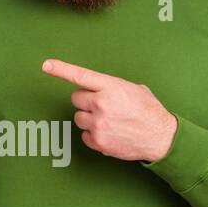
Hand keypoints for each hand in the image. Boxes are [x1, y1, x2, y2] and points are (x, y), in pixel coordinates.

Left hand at [41, 58, 177, 161]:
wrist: (161, 137)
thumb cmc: (149, 111)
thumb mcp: (134, 89)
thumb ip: (112, 87)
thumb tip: (99, 89)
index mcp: (111, 87)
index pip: (80, 76)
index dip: (61, 69)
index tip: (46, 65)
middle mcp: (101, 104)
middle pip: (76, 99)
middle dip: (86, 101)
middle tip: (103, 106)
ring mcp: (98, 124)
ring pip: (78, 118)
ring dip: (89, 118)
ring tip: (109, 121)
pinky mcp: (97, 141)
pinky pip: (84, 135)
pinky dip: (93, 135)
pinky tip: (110, 133)